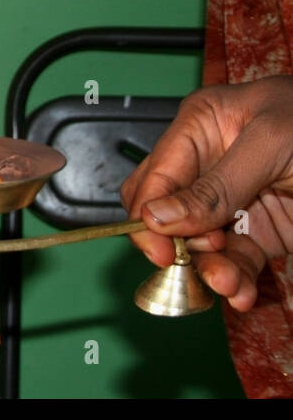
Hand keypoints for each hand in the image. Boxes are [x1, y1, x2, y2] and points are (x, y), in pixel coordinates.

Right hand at [120, 76, 292, 310]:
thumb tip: (157, 216)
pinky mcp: (260, 231)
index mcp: (200, 126)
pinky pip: (235, 260)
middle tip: (195, 265)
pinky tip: (241, 293)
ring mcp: (233, 200)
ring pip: (199, 246)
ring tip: (229, 286)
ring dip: (209, 270)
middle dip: (178, 245)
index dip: (149, 215)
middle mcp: (209, 164)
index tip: (161, 250)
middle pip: (166, 215)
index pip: (154, 177)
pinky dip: (235, 280)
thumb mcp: (270, 145)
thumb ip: (215, 184)